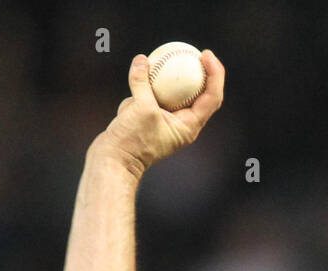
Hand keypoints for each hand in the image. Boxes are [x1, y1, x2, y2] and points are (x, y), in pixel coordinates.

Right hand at [92, 50, 224, 177]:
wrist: (112, 161)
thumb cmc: (131, 140)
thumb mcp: (139, 107)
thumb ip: (142, 83)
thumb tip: (142, 60)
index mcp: (189, 126)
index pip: (211, 97)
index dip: (215, 74)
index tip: (206, 55)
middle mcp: (182, 125)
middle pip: (199, 94)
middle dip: (201, 73)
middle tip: (196, 52)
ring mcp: (166, 123)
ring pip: (174, 95)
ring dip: (170, 79)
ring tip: (165, 59)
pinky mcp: (150, 120)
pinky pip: (152, 98)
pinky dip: (146, 87)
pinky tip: (136, 80)